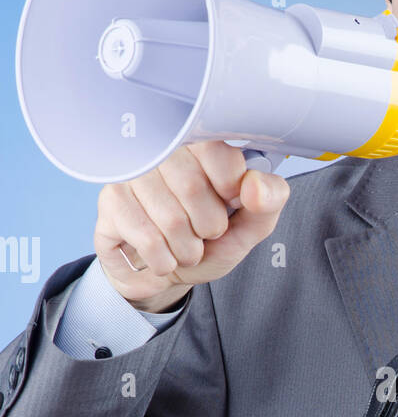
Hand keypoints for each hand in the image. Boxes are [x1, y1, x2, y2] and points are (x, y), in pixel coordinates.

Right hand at [94, 141, 290, 311]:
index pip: (220, 153)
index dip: (231, 190)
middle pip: (193, 188)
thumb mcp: (247, 226)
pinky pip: (148, 239)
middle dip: (208, 228)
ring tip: (184, 246)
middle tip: (204, 232)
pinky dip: (165, 261)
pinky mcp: (110, 203)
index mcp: (199, 145)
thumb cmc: (206, 242)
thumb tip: (256, 184)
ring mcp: (130, 174)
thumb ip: (267, 202)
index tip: (229, 202)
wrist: (164, 272)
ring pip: (170, 219)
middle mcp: (161, 150)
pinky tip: (163, 256)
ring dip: (187, 249)